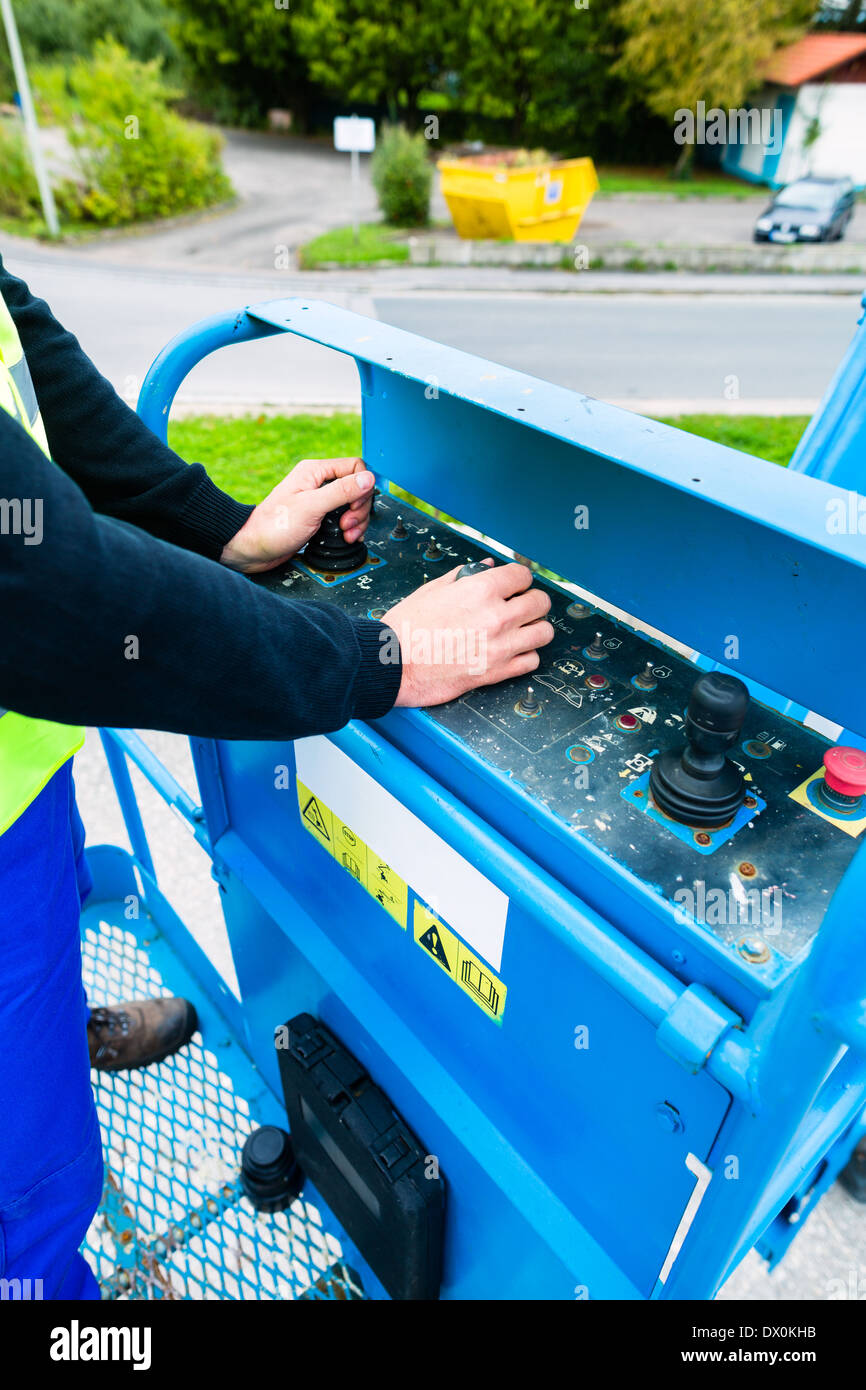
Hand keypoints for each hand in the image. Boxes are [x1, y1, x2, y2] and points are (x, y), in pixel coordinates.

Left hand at [220, 457, 374, 573]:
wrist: (254, 548)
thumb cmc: (274, 526)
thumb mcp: (311, 507)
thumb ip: (341, 491)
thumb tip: (368, 478)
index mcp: (315, 471)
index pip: (355, 467)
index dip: (361, 488)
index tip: (354, 507)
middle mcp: (319, 483)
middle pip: (357, 487)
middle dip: (359, 509)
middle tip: (348, 524)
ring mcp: (320, 500)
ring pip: (353, 504)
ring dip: (357, 521)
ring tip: (347, 534)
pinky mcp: (320, 516)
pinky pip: (345, 517)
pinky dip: (351, 528)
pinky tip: (346, 537)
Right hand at [382, 561, 553, 707]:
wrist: (394, 665)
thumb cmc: (407, 629)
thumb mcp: (433, 590)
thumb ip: (464, 575)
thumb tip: (486, 565)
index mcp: (481, 590)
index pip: (523, 576)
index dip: (518, 579)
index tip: (515, 585)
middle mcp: (496, 617)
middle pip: (540, 602)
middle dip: (532, 601)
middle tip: (521, 605)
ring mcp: (501, 646)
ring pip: (543, 632)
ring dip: (534, 628)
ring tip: (521, 629)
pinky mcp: (498, 672)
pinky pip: (532, 660)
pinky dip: (526, 655)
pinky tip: (513, 651)